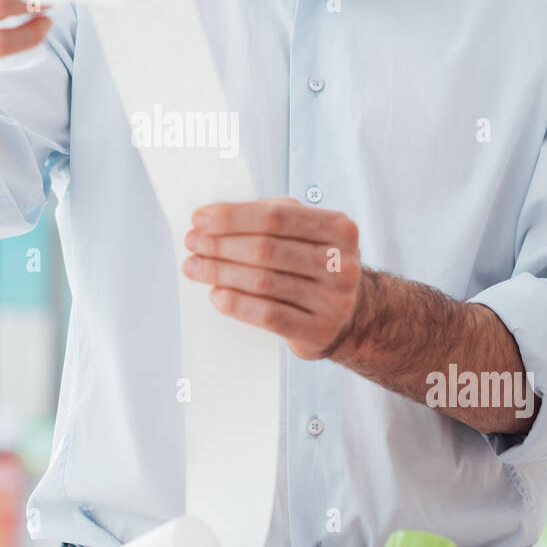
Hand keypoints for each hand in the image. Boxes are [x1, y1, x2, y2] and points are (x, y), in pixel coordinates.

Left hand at [182, 197, 362, 359]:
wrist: (354, 315)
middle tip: (192, 243)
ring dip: (219, 273)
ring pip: (263, 282)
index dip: (233, 217)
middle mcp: (341, 263)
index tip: (200, 218)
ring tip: (194, 267)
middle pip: (265, 249)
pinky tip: (216, 295)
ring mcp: (334, 300)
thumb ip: (272, 217)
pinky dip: (236, 304)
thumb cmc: (315, 264)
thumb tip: (215, 215)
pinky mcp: (319, 331)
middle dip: (220, 245)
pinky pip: (267, 316)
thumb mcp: (306, 233)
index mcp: (338, 228)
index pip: (276, 216)